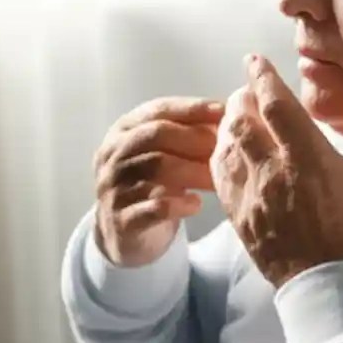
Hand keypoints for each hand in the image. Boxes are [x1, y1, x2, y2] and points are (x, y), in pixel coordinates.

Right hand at [93, 97, 223, 266]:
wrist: (123, 234)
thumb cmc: (151, 186)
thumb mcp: (163, 155)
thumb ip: (187, 135)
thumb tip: (230, 117)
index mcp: (123, 130)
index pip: (158, 109)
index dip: (191, 108)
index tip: (223, 110)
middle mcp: (113, 153)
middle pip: (155, 134)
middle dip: (196, 138)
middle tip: (226, 147)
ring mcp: (113, 186)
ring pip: (156, 168)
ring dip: (194, 170)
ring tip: (219, 178)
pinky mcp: (122, 219)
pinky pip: (154, 207)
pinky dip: (180, 204)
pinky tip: (196, 204)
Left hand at [210, 55, 342, 286]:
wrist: (331, 287)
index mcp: (306, 157)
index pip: (274, 103)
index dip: (261, 77)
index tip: (254, 60)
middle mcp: (271, 171)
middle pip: (240, 120)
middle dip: (241, 99)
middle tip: (249, 92)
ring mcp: (251, 195)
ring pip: (224, 147)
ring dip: (228, 126)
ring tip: (238, 118)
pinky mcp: (239, 218)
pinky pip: (219, 177)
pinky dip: (221, 157)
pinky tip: (229, 153)